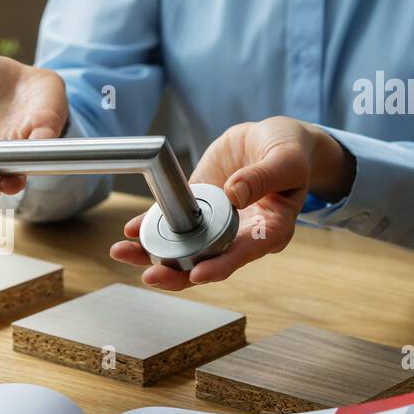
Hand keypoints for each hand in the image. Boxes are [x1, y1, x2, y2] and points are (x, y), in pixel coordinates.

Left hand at [110, 116, 353, 289]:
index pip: (243, 255)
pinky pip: (171, 222)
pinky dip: (150, 226)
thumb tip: (235, 193)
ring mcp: (215, 224)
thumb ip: (264, 177)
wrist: (272, 139)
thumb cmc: (291, 152)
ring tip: (122, 252)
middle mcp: (239, 236)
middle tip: (149, 275)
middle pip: (205, 262)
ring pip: (182, 249)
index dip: (219, 267)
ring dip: (151, 254)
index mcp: (270, 231)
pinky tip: (131, 230)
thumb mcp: (287, 161)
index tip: (197, 274)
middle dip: (175, 273)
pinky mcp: (196, 207)